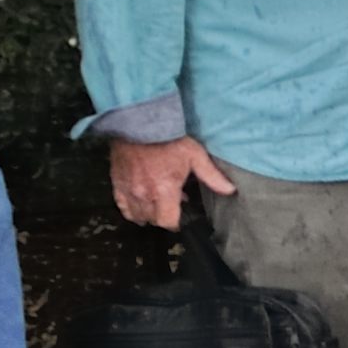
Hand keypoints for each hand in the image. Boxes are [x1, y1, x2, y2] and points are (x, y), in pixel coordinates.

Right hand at [106, 136, 233, 230]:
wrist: (139, 123)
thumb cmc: (169, 139)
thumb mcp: (195, 155)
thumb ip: (211, 176)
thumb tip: (230, 190)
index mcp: (164, 189)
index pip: (168, 221)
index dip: (176, 223)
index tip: (180, 219)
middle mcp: (144, 194)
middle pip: (153, 220)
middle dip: (163, 217)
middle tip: (171, 206)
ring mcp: (128, 190)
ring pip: (137, 216)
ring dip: (148, 214)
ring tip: (157, 204)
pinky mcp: (117, 184)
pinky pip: (122, 207)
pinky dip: (131, 210)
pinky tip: (139, 205)